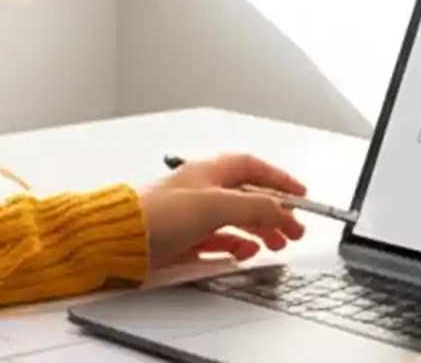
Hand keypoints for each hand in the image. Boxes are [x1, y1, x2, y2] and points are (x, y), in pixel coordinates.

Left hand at [139, 154, 307, 267]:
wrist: (120, 240)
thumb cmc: (157, 214)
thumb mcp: (216, 205)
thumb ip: (254, 206)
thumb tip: (282, 210)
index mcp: (211, 172)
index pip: (254, 168)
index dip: (279, 179)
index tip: (300, 194)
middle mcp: (203, 190)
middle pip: (250, 196)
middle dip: (275, 211)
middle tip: (294, 229)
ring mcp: (194, 215)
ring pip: (238, 220)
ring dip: (260, 231)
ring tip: (276, 244)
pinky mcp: (185, 239)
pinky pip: (220, 240)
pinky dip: (238, 246)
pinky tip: (244, 253)